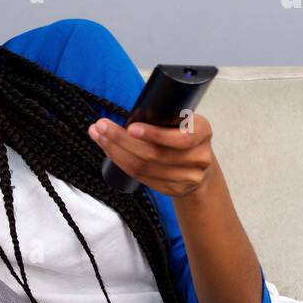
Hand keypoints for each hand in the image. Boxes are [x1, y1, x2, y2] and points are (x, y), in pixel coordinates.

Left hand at [87, 112, 214, 198]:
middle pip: (155, 154)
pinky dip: (121, 163)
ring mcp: (187, 177)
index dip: (154, 134)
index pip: (181, 138)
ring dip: (116, 151)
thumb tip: (128, 113)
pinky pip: (141, 177)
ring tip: (99, 136)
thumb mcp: (182, 120)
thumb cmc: (183, 135)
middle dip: (122, 139)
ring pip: (144, 167)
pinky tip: (109, 151)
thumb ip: (164, 117)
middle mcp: (199, 157)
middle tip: (101, 126)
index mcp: (202, 132)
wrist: (200, 166)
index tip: (131, 126)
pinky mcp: (173, 190)